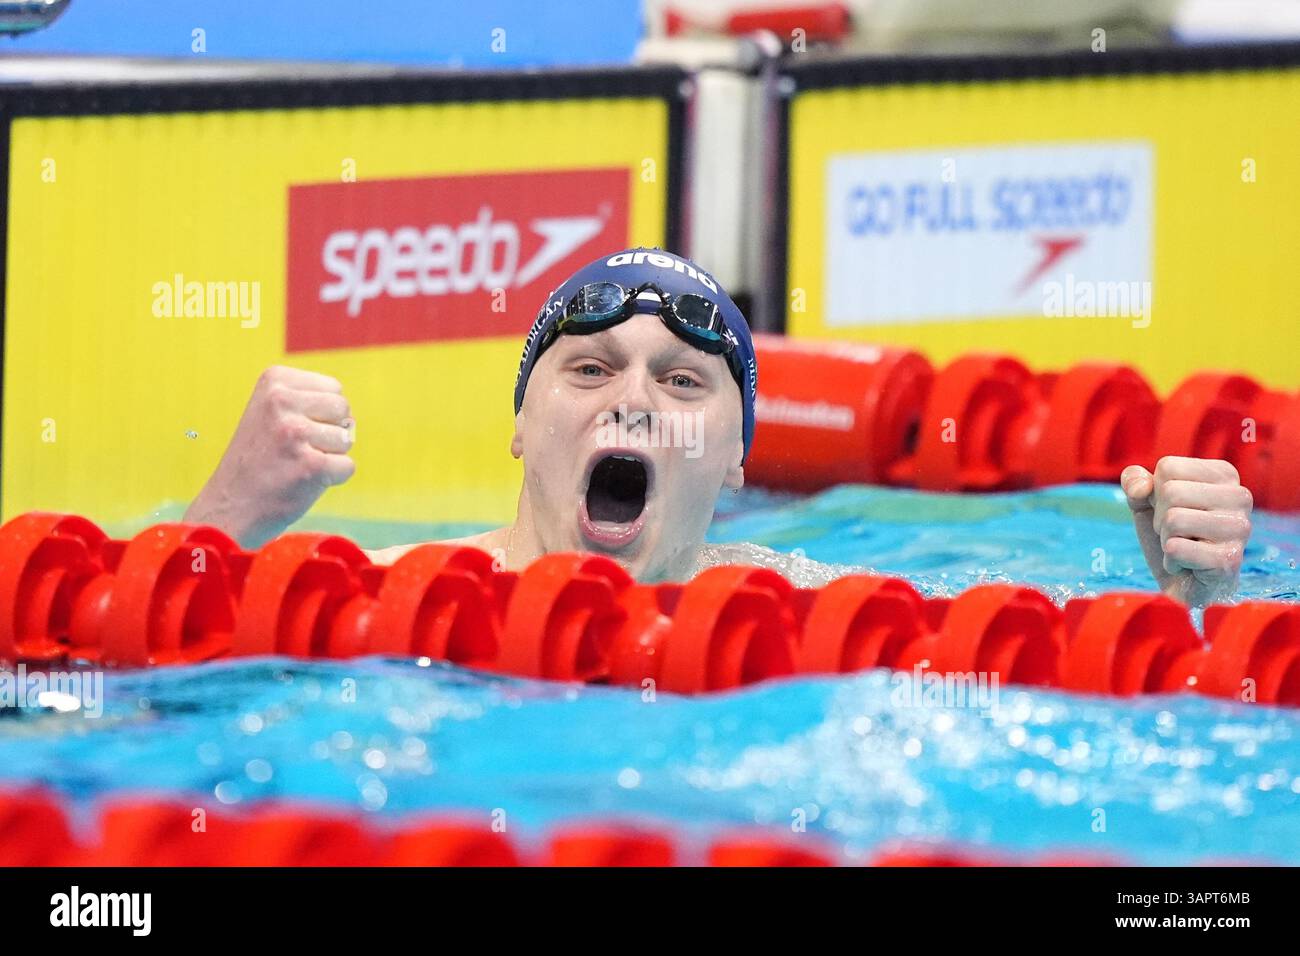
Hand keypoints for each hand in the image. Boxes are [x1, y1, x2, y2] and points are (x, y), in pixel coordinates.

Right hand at [183, 366, 355, 547]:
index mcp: (273, 380)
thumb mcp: (271, 411)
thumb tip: (350, 421)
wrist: (230, 505)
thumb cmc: (260, 459)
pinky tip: (302, 481)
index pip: (332, 388)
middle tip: (295, 449)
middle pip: (343, 408)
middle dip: (329, 431)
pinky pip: (347, 466)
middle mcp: (281, 400)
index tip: (289, 430)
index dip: (320, 414)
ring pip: (346, 438)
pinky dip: (332, 478)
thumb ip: (308, 401)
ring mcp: (295, 433)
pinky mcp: (311, 465)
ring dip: (329, 455)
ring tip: (295, 464)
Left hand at [1120, 456, 1252, 606]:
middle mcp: (1240, 496)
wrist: (1185, 584)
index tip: (1172, 509)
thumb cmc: (1170, 536)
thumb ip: (1135, 483)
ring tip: (1183, 548)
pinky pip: (1176, 548)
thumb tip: (1140, 487)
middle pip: (1170, 491)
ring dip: (1165, 539)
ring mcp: (1239, 528)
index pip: (1168, 467)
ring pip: (1173, 519)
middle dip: (1160, 518)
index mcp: (1224, 475)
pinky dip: (1170, 560)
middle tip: (1176, 534)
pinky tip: (1188, 566)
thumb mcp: (1146, 503)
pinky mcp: (1230, 559)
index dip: (1156, 493)